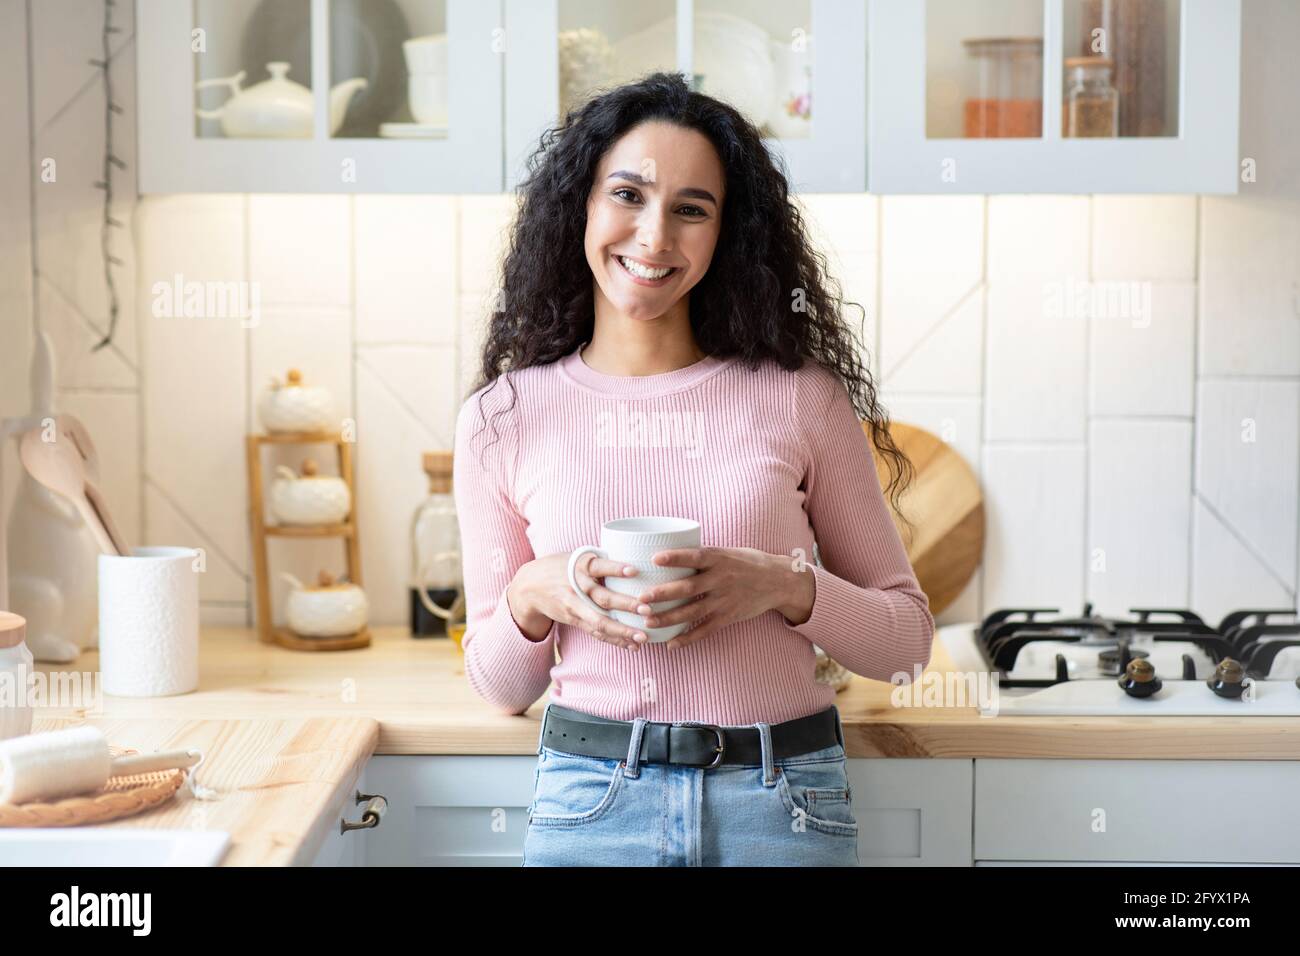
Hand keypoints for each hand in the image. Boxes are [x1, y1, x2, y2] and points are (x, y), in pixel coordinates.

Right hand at [507, 552, 653, 650]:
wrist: (530, 587)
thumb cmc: (561, 568)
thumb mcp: (576, 558)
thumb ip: (599, 561)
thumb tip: (634, 556)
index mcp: (580, 566)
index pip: (599, 566)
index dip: (615, 568)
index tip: (634, 570)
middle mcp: (577, 587)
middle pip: (603, 598)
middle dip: (625, 604)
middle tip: (647, 609)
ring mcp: (575, 606)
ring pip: (600, 621)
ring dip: (622, 630)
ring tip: (643, 636)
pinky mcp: (575, 620)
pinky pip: (596, 632)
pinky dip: (615, 639)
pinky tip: (632, 645)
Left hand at [636, 547, 814, 649]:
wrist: (778, 581)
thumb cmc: (747, 562)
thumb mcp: (726, 553)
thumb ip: (702, 557)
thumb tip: (668, 555)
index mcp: (719, 559)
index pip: (694, 556)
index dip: (675, 557)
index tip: (654, 559)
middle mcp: (721, 579)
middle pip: (688, 588)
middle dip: (662, 594)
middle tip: (640, 600)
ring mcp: (725, 600)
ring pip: (692, 612)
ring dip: (668, 619)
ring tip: (647, 623)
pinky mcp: (728, 617)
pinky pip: (705, 630)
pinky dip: (687, 638)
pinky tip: (670, 644)